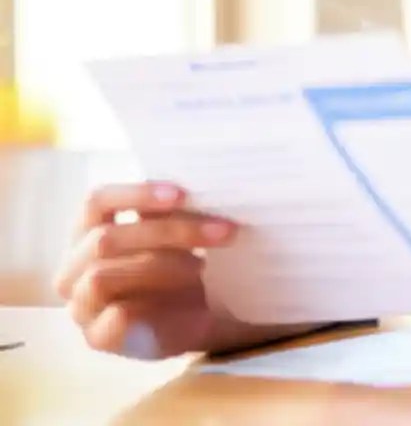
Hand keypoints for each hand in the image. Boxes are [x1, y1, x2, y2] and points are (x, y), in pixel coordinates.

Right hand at [53, 182, 237, 359]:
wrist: (193, 322)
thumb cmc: (178, 270)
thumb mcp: (176, 236)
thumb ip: (170, 213)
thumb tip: (198, 186)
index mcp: (86, 234)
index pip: (95, 202)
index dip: (136, 193)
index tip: (182, 193)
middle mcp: (73, 269)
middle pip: (105, 239)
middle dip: (170, 231)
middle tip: (224, 230)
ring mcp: (81, 306)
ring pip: (102, 276)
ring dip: (162, 266)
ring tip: (202, 266)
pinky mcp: (98, 338)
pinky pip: (116, 316)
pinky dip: (155, 303)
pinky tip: (189, 301)